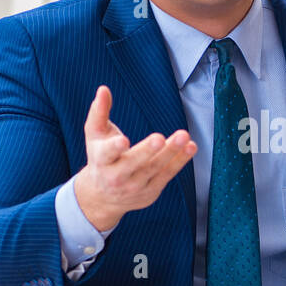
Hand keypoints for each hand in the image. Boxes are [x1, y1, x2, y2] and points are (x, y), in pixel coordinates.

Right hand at [72, 85, 196, 230]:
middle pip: (134, 162)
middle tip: (159, 138)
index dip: (114, 148)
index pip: (107, 154)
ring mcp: (135, 186)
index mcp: (101, 160)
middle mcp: (117, 177)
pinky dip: (180, 161)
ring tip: (183, 137)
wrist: (103, 196)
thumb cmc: (100, 158)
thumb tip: (103, 89)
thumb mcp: (94, 135)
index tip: (123, 141)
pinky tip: (190, 147)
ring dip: (171, 153)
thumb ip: (99, 112)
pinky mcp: (151, 191)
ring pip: (155, 168)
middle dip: (147, 151)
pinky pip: (167, 174)